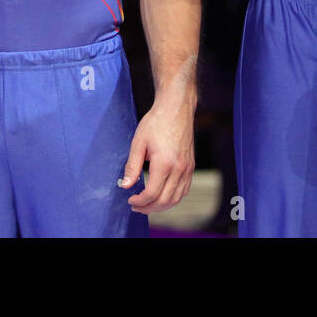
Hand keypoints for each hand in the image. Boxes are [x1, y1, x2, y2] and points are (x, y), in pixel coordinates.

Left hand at [119, 95, 195, 214]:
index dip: (140, 201)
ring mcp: (187, 169)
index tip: (130, 200)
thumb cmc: (156, 122)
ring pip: (176, 199)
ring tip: (147, 205)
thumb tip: (126, 185)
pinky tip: (162, 196)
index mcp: (164, 163)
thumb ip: (132, 166)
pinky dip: (173, 198)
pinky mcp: (191, 166)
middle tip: (136, 206)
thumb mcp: (138, 142)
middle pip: (164, 200)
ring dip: (161, 206)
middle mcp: (179, 169)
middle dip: (148, 208)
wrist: (176, 108)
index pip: (152, 193)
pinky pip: (184, 190)